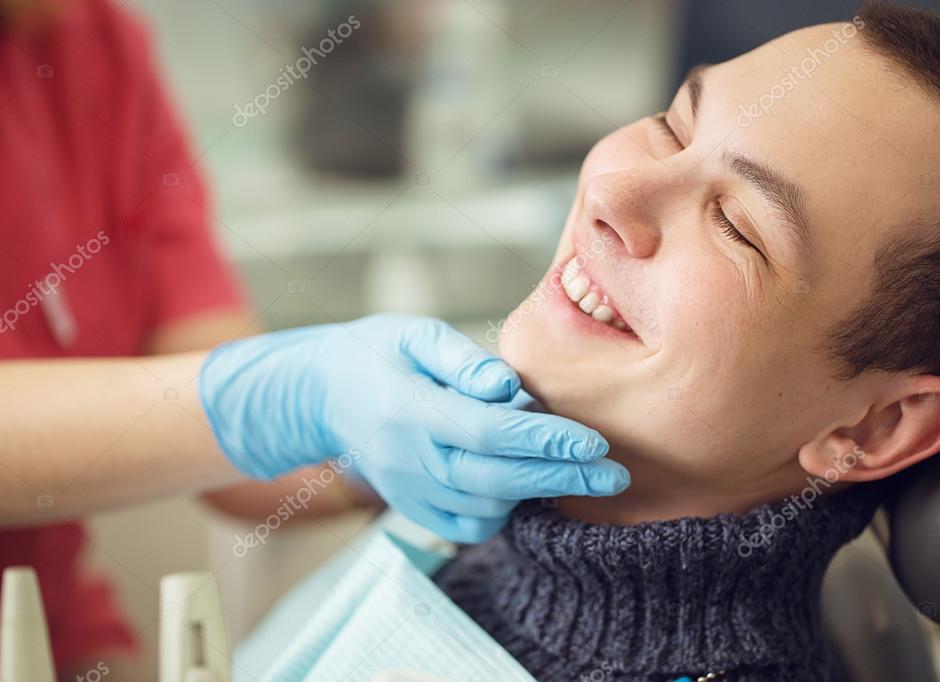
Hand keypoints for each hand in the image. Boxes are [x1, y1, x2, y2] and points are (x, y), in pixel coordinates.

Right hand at [199, 314, 629, 541]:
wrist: (323, 393)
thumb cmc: (379, 352)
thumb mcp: (414, 334)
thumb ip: (461, 358)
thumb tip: (506, 385)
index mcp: (407, 408)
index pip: (486, 433)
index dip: (543, 441)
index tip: (594, 443)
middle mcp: (407, 459)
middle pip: (495, 479)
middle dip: (561, 479)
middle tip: (615, 474)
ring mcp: (407, 490)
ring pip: (485, 507)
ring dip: (536, 492)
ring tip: (576, 470)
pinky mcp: (412, 507)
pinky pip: (467, 526)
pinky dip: (504, 512)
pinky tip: (528, 487)